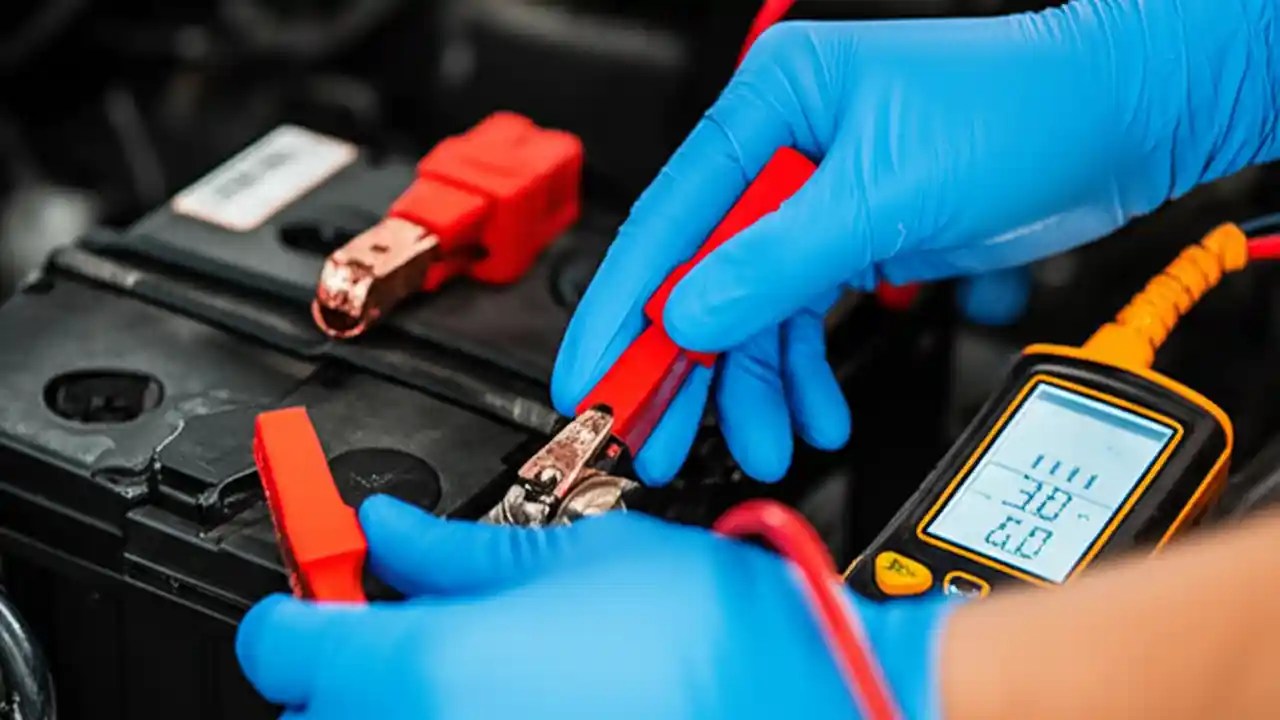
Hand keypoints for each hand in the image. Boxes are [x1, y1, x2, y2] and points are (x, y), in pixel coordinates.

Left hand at [236, 496, 952, 718]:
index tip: (329, 586)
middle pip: (322, 710)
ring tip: (483, 671)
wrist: (818, 707)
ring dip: (403, 707)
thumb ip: (464, 550)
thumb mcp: (585, 557)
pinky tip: (521, 704)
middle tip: (417, 625)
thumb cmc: (720, 645)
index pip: (285, 644)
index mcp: (430, 675)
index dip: (301, 601)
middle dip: (354, 663)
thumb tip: (396, 529)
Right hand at [552, 0, 1279, 483]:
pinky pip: (800, 319)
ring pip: (752, 312)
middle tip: (653, 436)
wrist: (1122, 120)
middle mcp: (780, 151)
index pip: (669, 220)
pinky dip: (803, 372)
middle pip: (700, 274)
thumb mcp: (886, 192)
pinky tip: (811, 410)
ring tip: (762, 442)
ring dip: (754, 385)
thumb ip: (778, 260)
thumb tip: (691, 316)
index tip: (590, 375)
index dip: (623, 307)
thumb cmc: (1022, 109)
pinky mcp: (848, 241)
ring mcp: (812, 202)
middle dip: (683, 365)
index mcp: (769, 106)